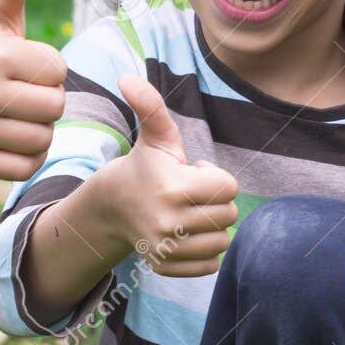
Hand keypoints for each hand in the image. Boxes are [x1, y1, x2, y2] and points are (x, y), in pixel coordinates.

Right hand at [0, 0, 65, 179]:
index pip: (58, 69)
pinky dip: (30, 154)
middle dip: (50, 96)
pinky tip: (18, 134)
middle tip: (28, 88)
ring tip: (23, 110)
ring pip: (43, 138)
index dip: (51, 65)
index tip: (30, 62)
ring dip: (42, 126)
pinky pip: (26, 166)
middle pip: (55, 106)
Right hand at [92, 74, 238, 277]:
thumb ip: (150, 104)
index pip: (229, 187)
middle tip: (191, 193)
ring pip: (223, 240)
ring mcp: (166, 249)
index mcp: (173, 188)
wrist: (115, 206)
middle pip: (229, 214)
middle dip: (216, 200)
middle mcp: (169, 223)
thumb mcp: (155, 134)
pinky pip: (211, 264)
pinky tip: (187, 234)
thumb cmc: (147, 165)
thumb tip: (127, 77)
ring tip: (189, 212)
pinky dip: (205, 250)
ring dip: (212, 225)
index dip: (215, 176)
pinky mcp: (166, 267)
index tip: (193, 172)